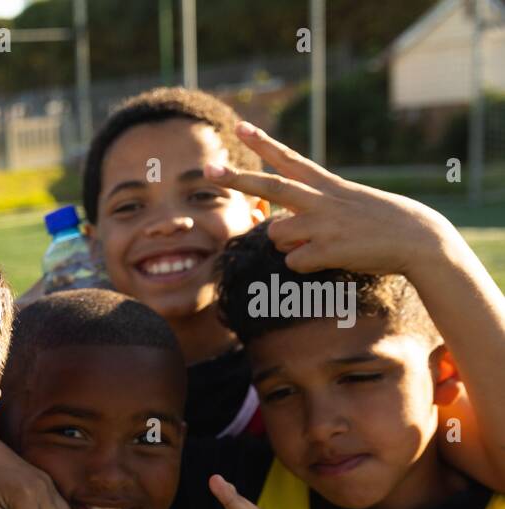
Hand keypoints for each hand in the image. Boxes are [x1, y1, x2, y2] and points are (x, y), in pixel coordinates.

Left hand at [204, 122, 453, 277]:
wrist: (417, 238)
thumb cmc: (379, 222)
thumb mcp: (346, 203)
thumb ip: (310, 206)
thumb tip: (272, 223)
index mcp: (326, 184)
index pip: (288, 159)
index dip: (262, 144)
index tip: (240, 127)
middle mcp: (320, 199)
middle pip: (270, 187)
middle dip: (236, 179)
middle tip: (208, 170)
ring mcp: (322, 223)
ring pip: (277, 236)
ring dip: (291, 245)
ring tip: (324, 242)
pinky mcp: (326, 248)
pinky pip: (294, 263)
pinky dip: (307, 265)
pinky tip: (333, 258)